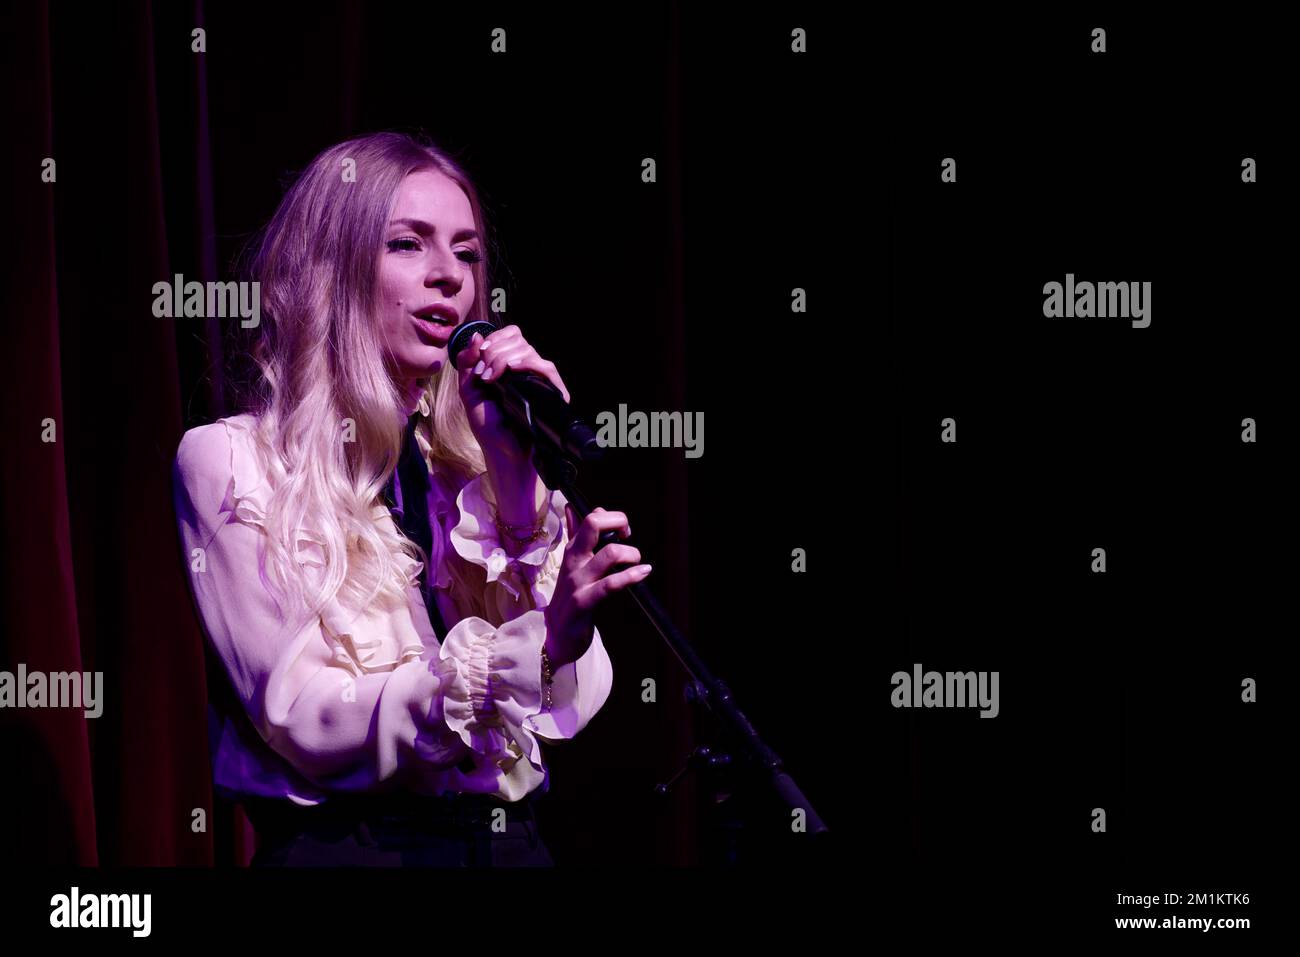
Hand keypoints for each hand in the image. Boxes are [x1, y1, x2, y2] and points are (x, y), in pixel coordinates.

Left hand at [456, 324, 571, 464]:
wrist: (502, 450)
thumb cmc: (488, 425)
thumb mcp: (468, 391)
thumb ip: (467, 363)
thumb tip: (476, 335)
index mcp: (509, 366)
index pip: (511, 335)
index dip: (496, 339)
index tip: (481, 355)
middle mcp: (526, 370)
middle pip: (519, 340)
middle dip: (496, 352)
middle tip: (485, 375)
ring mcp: (539, 380)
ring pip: (530, 351)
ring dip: (506, 358)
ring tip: (493, 378)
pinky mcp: (551, 393)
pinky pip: (547, 368)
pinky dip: (528, 364)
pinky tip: (513, 371)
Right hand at [543, 505, 650, 667]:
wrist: (554, 635)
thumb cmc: (568, 598)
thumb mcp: (571, 563)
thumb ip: (574, 536)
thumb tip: (571, 508)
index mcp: (573, 550)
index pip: (591, 517)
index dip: (613, 517)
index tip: (624, 531)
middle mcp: (574, 561)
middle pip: (593, 524)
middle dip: (619, 521)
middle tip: (629, 536)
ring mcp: (578, 581)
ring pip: (609, 554)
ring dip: (631, 554)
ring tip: (639, 562)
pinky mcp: (584, 602)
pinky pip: (610, 585)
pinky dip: (631, 576)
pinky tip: (643, 573)